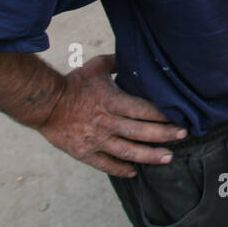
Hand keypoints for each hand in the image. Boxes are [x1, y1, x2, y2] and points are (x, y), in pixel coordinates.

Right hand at [37, 54, 187, 177]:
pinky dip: (121, 169)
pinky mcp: (84, 153)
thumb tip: (135, 54)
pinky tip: (134, 171)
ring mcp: (95, 140)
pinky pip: (106, 165)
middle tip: (183, 135)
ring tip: (168, 158)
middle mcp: (106, 122)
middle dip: (164, 135)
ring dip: (150, 156)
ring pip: (128, 152)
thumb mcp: (96, 66)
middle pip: (140, 132)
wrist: (44, 104)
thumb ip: (117, 61)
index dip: (162, 115)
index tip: (179, 117)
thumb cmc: (72, 83)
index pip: (142, 110)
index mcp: (111, 101)